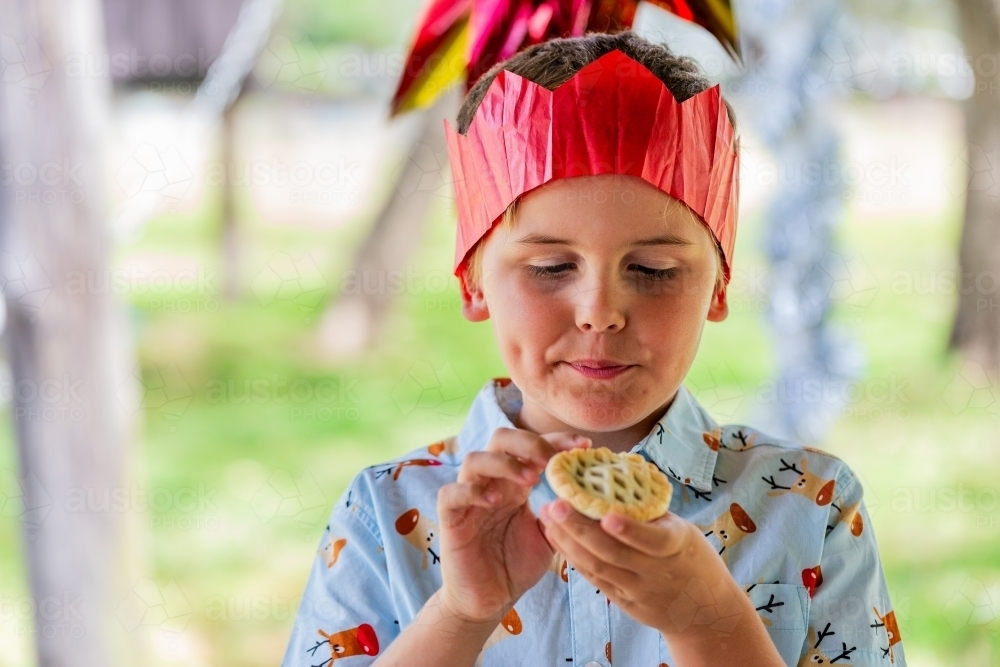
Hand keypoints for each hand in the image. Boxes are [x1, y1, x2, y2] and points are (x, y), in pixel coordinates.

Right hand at [436, 428, 590, 623]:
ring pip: (474, 459)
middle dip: (528, 442)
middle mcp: (492, 483)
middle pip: (500, 439)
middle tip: (550, 459)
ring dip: (503, 463)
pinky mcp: (450, 520)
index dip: (556, 440)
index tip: (583, 445)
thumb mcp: (549, 537)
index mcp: (515, 483)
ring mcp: (469, 499)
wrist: (489, 601)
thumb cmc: (515, 566)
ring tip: (528, 480)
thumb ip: (562, 514)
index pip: (532, 447)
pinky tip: (493, 499)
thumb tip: (588, 494)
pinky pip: (451, 494)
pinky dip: (471, 490)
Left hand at [538, 500, 744, 638]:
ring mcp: (637, 591)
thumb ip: (650, 513)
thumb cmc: (693, 558)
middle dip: (580, 530)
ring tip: (547, 517)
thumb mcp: (682, 530)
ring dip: (568, 542)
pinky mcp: (624, 602)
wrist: (706, 611)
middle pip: (612, 554)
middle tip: (556, 505)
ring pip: (597, 567)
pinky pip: (594, 579)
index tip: (607, 516)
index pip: (653, 541)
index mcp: (676, 547)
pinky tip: (556, 538)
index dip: (630, 530)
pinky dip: (572, 557)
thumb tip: (613, 478)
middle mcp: (654, 572)